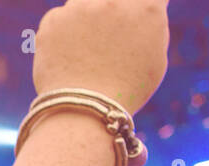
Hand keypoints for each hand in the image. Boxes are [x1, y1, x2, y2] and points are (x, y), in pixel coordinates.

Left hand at [32, 0, 168, 115]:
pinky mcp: (53, 21)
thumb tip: (143, 11)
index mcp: (147, 7)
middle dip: (110, 11)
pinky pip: (58, 17)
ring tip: (84, 49)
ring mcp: (80, 8)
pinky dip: (61, 32)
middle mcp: (113, 0)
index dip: (139, 9)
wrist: (83, 111)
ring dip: (84, 17)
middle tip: (103, 38)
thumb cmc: (125, 91)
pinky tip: (66, 55)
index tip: (128, 27)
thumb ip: (150, 25)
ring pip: (82, 2)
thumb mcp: (155, 56)